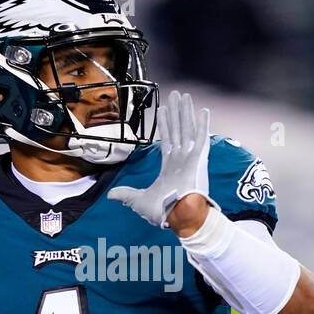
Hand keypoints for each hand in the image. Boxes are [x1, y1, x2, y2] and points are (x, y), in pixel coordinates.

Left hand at [108, 90, 213, 228]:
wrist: (178, 216)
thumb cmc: (163, 212)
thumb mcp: (138, 200)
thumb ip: (126, 194)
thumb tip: (111, 195)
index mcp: (170, 168)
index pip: (167, 140)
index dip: (165, 125)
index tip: (163, 110)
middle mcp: (182, 160)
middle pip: (178, 130)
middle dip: (176, 113)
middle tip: (176, 96)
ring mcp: (191, 159)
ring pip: (187, 129)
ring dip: (186, 112)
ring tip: (184, 96)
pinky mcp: (199, 160)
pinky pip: (201, 138)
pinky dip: (203, 125)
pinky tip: (203, 111)